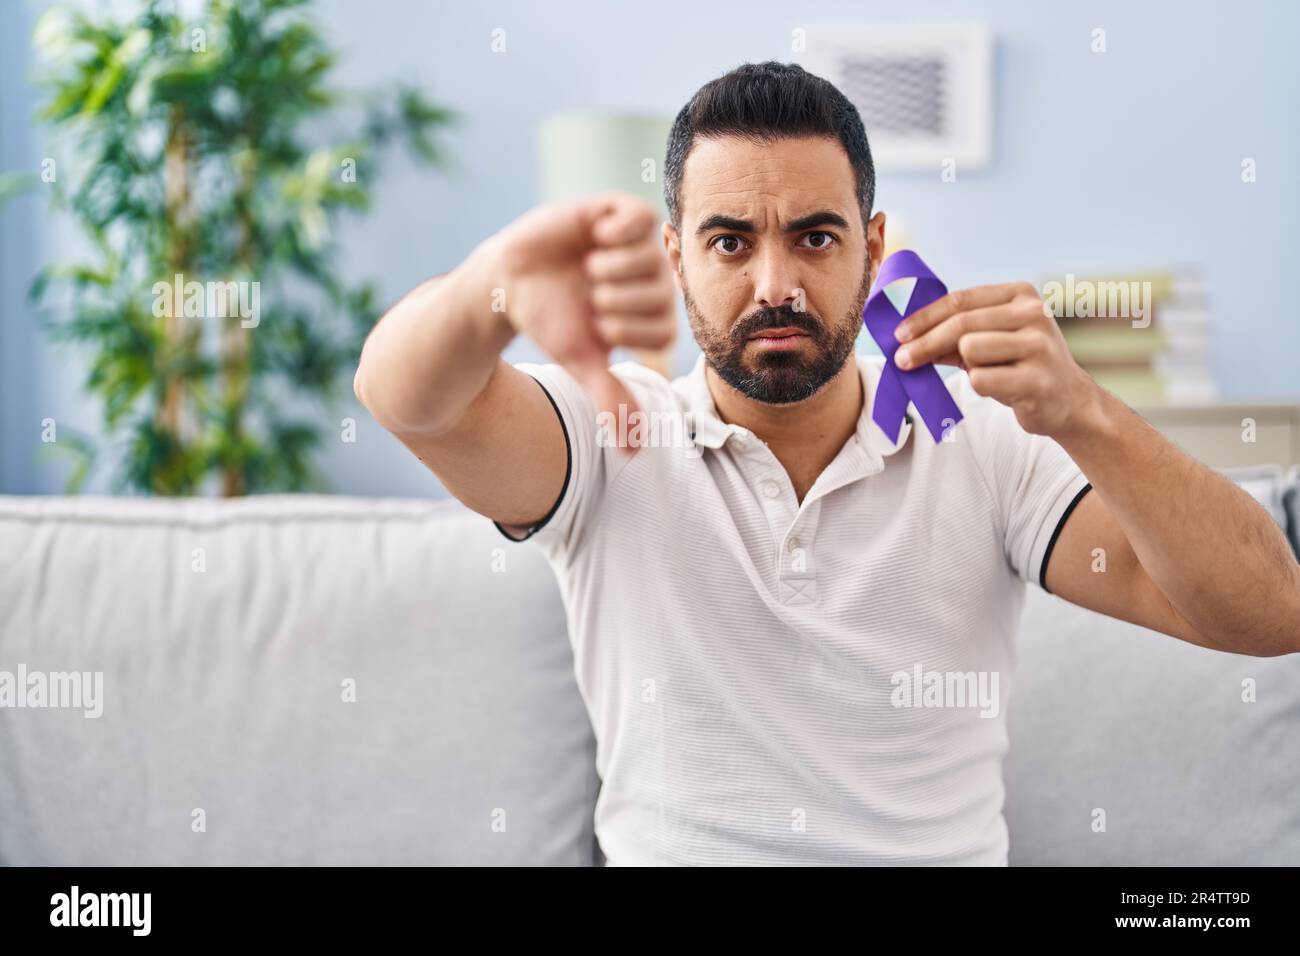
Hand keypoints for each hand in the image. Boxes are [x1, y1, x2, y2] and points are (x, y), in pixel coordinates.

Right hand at [488, 191, 676, 445]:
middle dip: (614, 301)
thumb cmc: (548, 322)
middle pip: (659, 295)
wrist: (508, 282)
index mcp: (649, 316)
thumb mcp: (582, 362)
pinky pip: (642, 217)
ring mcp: (635, 245)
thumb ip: (612, 399)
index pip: (664, 330)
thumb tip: (631, 452)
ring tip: (587, 266)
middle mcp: (649, 280)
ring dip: (611, 270)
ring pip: (650, 259)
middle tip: (587, 294)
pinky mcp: (617, 212)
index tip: (595, 325)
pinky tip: (595, 238)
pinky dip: (618, 232)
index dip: (624, 330)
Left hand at [891, 281, 1100, 437]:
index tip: (899, 334)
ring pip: (969, 349)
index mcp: (1022, 294)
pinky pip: (981, 380)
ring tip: (985, 374)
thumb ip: (957, 334)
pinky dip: (980, 386)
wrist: (1069, 401)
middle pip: (960, 325)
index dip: (924, 317)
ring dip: (964, 366)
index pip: (960, 300)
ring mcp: (1039, 345)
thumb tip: (908, 338)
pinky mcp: (1036, 379)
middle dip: (924, 343)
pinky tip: (1000, 389)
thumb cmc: (1022, 367)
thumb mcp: (993, 340)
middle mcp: (1034, 314)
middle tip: (902, 360)